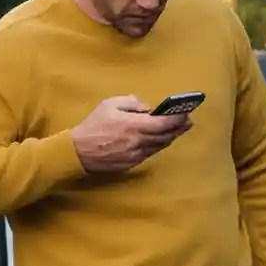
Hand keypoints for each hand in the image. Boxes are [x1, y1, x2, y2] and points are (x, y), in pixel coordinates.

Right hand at [70, 95, 191, 173]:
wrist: (78, 151)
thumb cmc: (93, 125)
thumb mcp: (109, 104)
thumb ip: (131, 102)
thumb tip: (147, 108)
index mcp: (133, 124)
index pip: (163, 123)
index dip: (177, 119)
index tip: (186, 113)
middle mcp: (138, 141)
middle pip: (165, 136)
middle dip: (178, 128)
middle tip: (187, 122)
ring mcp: (136, 154)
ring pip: (159, 146)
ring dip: (170, 137)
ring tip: (177, 130)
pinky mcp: (132, 163)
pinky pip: (149, 153)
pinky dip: (157, 145)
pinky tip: (160, 140)